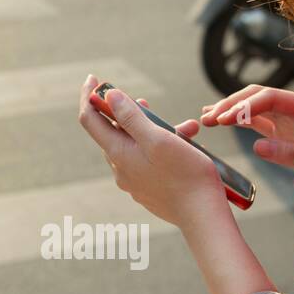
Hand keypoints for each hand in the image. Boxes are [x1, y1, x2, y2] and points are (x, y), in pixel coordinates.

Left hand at [77, 75, 228, 228]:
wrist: (203, 216)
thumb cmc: (185, 175)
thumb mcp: (158, 138)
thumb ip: (131, 116)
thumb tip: (108, 95)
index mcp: (118, 154)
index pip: (90, 120)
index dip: (90, 96)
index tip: (94, 78)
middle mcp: (121, 169)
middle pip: (116, 132)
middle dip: (131, 114)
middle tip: (146, 104)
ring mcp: (135, 182)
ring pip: (139, 146)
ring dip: (158, 131)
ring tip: (187, 127)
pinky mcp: (150, 190)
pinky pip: (150, 161)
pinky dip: (165, 148)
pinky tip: (190, 145)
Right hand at [190, 84, 293, 168]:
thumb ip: (286, 152)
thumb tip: (257, 146)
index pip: (268, 97)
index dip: (244, 106)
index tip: (224, 120)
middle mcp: (291, 105)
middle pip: (256, 95)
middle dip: (230, 104)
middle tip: (208, 119)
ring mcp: (285, 114)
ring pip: (252, 103)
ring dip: (229, 108)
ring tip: (206, 117)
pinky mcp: (280, 124)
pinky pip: (255, 116)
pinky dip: (237, 117)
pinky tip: (219, 119)